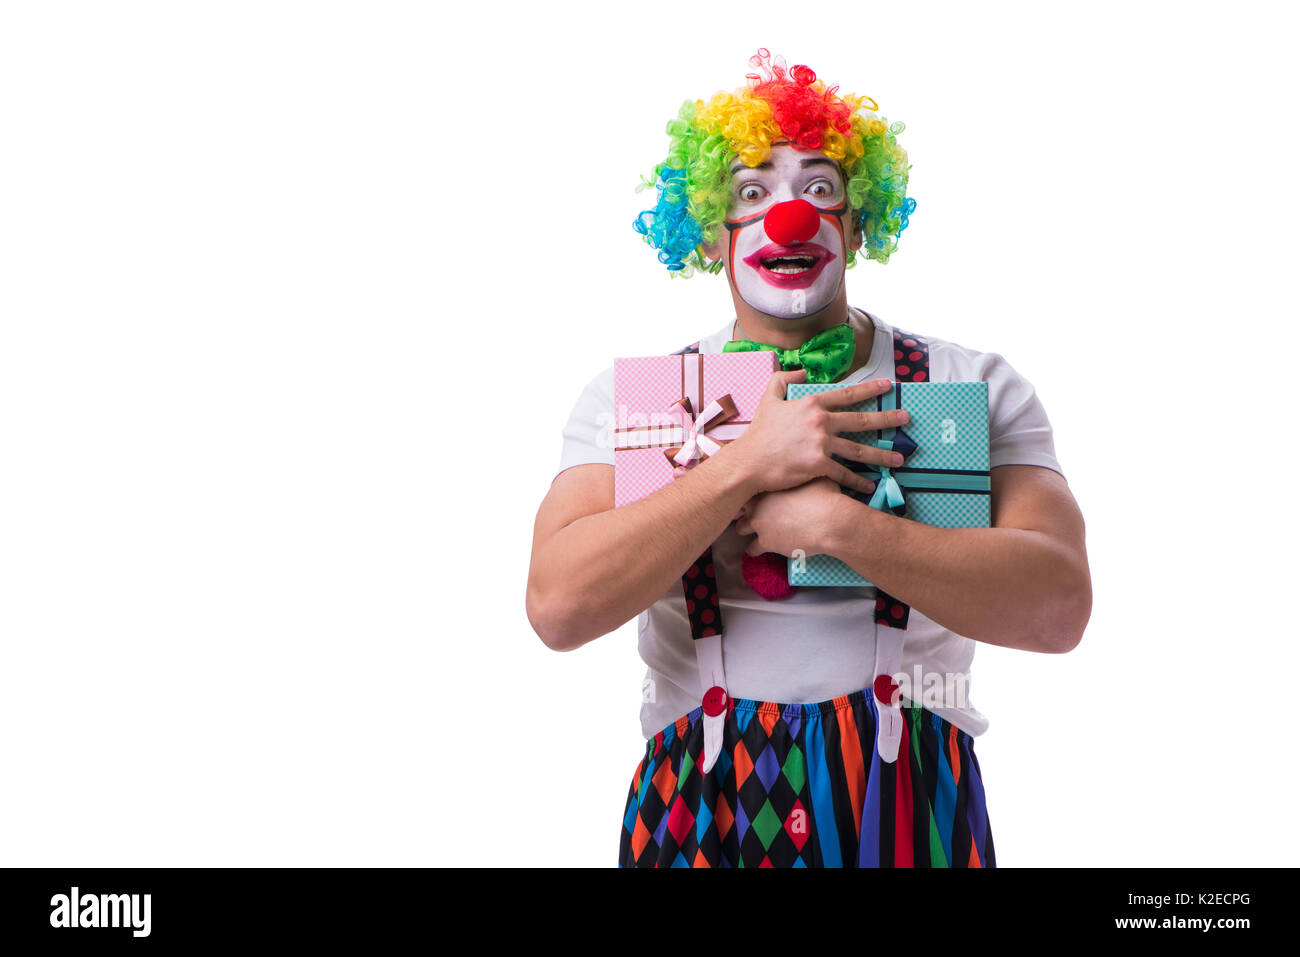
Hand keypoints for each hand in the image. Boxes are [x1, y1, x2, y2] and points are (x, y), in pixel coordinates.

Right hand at [721, 370, 909, 496]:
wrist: (748, 462)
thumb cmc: (758, 433)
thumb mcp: (769, 399)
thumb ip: (784, 379)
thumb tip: (802, 372)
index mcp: (812, 404)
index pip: (847, 394)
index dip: (870, 389)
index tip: (888, 386)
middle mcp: (821, 421)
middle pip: (862, 420)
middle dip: (887, 420)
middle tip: (906, 419)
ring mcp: (821, 443)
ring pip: (859, 450)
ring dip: (882, 455)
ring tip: (899, 459)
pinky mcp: (818, 465)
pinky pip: (844, 473)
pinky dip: (859, 481)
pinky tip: (870, 486)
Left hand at [734, 477, 845, 556]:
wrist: (828, 522)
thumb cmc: (825, 497)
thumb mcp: (816, 478)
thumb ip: (805, 476)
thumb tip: (813, 470)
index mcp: (769, 486)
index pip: (750, 486)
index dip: (754, 490)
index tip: (759, 494)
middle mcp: (759, 504)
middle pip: (742, 506)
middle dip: (747, 509)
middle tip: (754, 511)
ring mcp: (759, 524)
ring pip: (740, 528)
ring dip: (746, 529)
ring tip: (749, 532)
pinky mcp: (765, 542)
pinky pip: (752, 549)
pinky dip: (754, 550)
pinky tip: (757, 550)